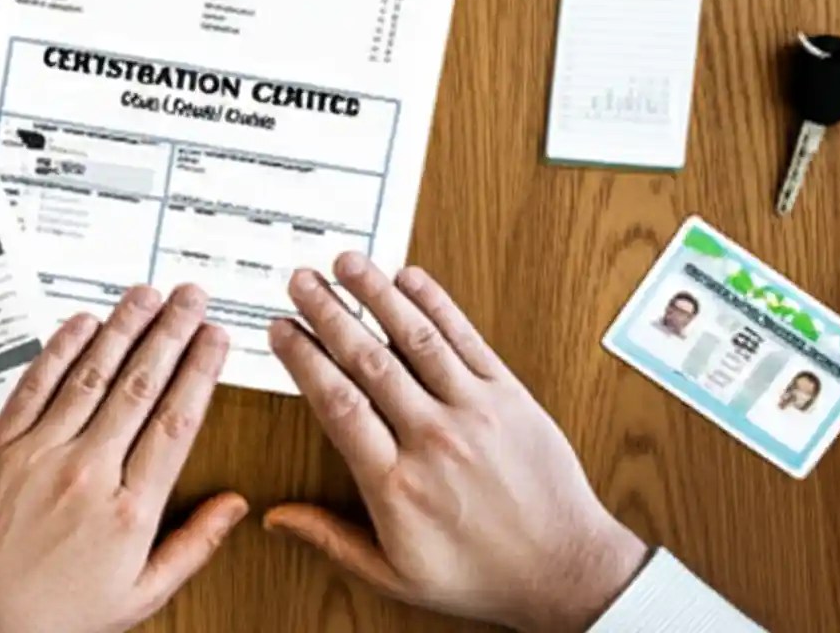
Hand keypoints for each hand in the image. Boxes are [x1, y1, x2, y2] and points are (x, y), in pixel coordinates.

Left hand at [0, 285, 247, 632]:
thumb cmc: (59, 615)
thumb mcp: (141, 595)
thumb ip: (194, 545)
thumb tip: (235, 506)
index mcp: (129, 509)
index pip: (176, 420)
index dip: (200, 370)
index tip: (215, 338)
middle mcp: (88, 473)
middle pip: (140, 386)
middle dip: (171, 333)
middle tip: (190, 298)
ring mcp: (40, 456)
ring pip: (90, 376)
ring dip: (122, 329)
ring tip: (146, 296)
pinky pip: (33, 387)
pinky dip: (59, 350)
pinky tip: (82, 324)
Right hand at [264, 254, 646, 632]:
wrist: (564, 570)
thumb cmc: (481, 575)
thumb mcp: (394, 574)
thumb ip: (331, 539)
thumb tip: (276, 517)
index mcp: (396, 484)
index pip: (338, 404)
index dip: (304, 359)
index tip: (281, 331)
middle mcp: (434, 440)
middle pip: (369, 362)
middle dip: (329, 314)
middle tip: (301, 281)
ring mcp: (476, 413)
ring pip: (417, 340)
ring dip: (378, 295)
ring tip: (348, 264)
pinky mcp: (510, 398)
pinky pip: (468, 341)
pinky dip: (438, 306)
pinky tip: (411, 279)